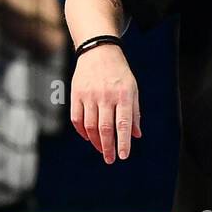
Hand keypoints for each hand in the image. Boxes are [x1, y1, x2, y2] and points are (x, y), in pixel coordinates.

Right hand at [70, 43, 140, 163]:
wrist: (98, 52)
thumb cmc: (120, 73)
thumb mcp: (133, 90)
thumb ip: (134, 113)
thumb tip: (136, 135)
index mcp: (123, 95)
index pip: (123, 124)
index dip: (123, 142)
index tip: (123, 156)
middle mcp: (105, 96)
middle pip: (104, 128)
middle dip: (108, 147)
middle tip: (110, 160)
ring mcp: (88, 96)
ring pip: (90, 126)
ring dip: (95, 142)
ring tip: (102, 150)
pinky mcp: (76, 95)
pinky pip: (76, 119)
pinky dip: (82, 131)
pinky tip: (88, 138)